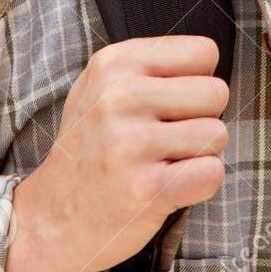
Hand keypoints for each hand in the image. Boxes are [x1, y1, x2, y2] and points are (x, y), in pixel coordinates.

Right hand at [5, 35, 229, 271]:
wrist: (51, 218)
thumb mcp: (103, 87)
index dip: (196, 81)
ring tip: (160, 162)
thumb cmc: (93, 148)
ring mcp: (130, 144)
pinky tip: (167, 186)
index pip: (204, 53)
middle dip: (201, 118)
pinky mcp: (146, 189)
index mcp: (114, 64)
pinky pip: (213, 173)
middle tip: (165, 139)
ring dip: (199, 154)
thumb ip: (153, 66)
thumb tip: (210, 61)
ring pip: (218, 134)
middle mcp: (119, 97)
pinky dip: (200, 184)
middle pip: (217, 92)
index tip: (167, 104)